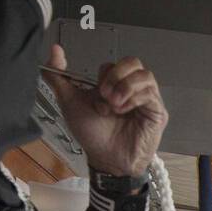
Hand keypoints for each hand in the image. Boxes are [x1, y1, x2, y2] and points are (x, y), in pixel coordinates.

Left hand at [41, 45, 167, 177]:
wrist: (105, 159)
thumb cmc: (93, 135)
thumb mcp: (69, 101)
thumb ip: (58, 76)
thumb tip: (55, 51)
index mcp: (114, 85)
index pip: (115, 63)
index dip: (104, 75)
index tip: (95, 94)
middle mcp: (131, 90)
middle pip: (133, 62)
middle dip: (116, 76)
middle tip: (106, 95)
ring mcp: (146, 100)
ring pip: (145, 76)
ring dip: (125, 88)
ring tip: (114, 106)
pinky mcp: (157, 112)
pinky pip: (151, 94)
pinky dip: (134, 100)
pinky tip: (124, 111)